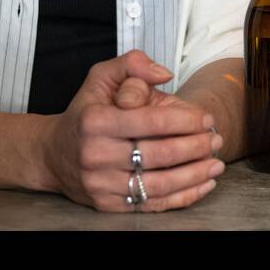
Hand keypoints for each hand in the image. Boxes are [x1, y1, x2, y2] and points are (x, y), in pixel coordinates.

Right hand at [40, 50, 223, 211]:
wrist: (52, 155)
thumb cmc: (85, 112)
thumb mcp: (100, 77)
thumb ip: (131, 64)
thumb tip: (165, 73)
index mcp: (95, 121)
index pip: (150, 122)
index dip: (184, 121)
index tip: (207, 119)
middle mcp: (96, 155)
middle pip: (159, 155)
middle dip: (196, 148)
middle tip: (217, 140)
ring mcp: (101, 184)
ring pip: (159, 184)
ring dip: (195, 175)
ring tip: (217, 164)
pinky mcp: (108, 205)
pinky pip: (153, 204)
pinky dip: (183, 197)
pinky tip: (203, 185)